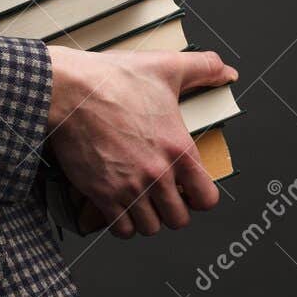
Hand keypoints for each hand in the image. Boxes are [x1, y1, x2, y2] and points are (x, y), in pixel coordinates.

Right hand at [44, 47, 237, 238]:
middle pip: (178, 219)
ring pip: (150, 227)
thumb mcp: (165, 67)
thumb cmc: (111, 80)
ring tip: (138, 201)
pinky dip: (120, 223)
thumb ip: (203, 68)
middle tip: (159, 196)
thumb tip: (227, 71)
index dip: (199, 197)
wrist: (68, 90)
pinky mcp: (103, 194)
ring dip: (145, 217)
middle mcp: (158, 173)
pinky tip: (117, 206)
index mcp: (178, 149)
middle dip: (170, 210)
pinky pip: (121, 229)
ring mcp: (130, 187)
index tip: (188, 191)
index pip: (207, 198)